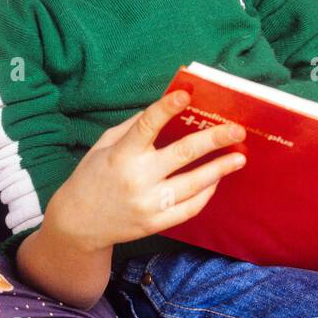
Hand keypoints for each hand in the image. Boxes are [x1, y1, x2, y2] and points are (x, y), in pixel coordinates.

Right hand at [44, 89, 247, 253]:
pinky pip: (190, 208)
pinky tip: (217, 180)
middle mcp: (137, 179)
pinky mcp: (156, 224)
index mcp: (121, 154)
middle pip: (182, 154)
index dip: (167, 108)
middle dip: (214, 140)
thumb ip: (134, 126)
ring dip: (220, 169)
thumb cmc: (92, 176)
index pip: (147, 126)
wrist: (78, 224)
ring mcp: (148, 204)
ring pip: (193, 184)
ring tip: (239, 157)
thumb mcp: (105, 145)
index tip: (187, 93)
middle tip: (237, 130)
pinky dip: (206, 193)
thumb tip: (167, 107)